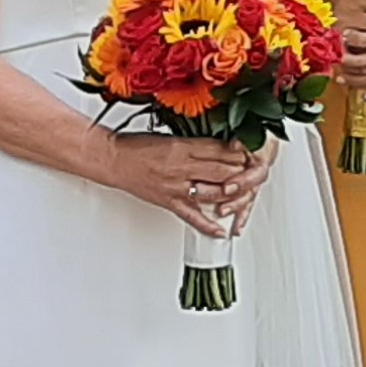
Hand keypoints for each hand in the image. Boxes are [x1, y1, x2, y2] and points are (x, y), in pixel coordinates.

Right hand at [105, 134, 259, 236]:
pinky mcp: (169, 202)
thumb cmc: (137, 147)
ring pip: (213, 192)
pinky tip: (221, 230)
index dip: (238, 152)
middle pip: (221, 170)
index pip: (219, 149)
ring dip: (232, 194)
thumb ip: (194, 143)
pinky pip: (192, 216)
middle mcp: (181, 167)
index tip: (248, 152)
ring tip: (243, 193)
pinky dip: (208, 225)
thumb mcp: (169, 136)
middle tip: (252, 171)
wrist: (113, 160)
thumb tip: (219, 147)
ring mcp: (176, 187)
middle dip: (240, 171)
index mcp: (182, 146)